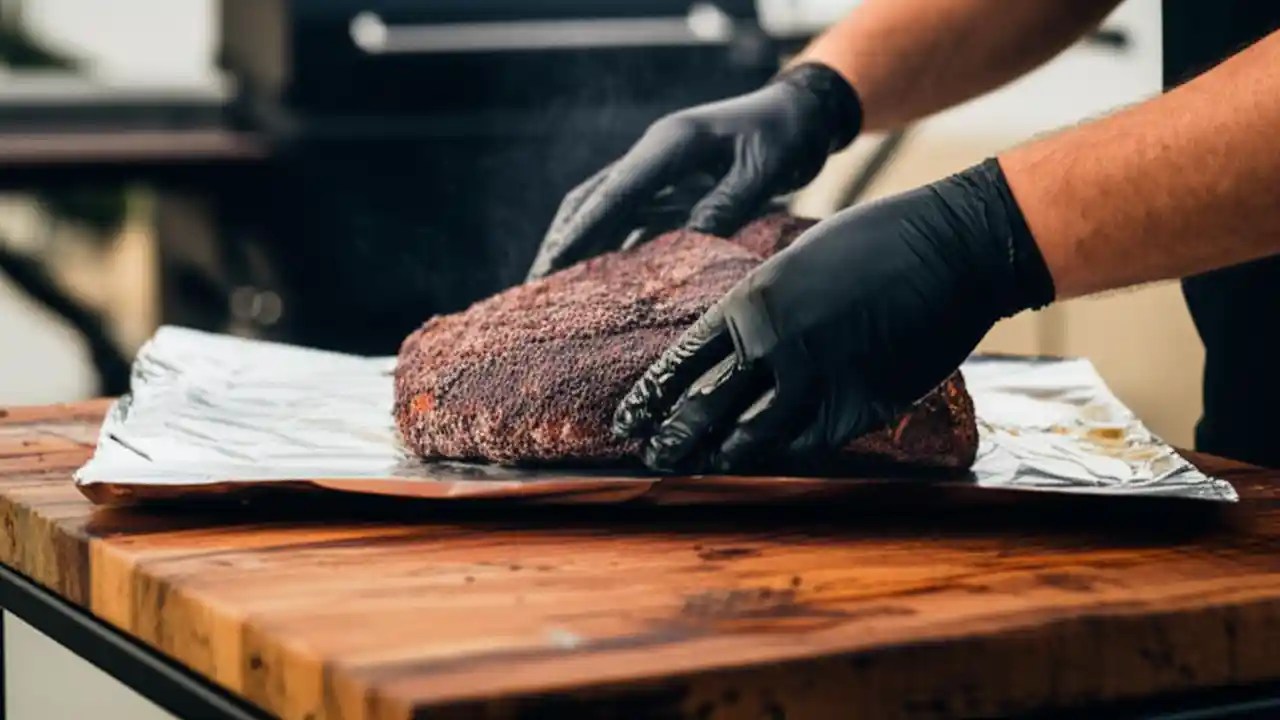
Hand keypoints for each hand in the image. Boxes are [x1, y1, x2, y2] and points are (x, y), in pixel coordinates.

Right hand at [526, 63, 861, 280]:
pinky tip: (600, 279)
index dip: (581, 233)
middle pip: (593, 200)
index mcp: (669, 144)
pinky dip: (611, 246)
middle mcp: (653, 154)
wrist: (799, 115)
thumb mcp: (762, 172)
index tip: (552, 267)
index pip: (614, 193)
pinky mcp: (669, 185)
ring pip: (605, 209)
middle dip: (563, 242)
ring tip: (555, 289)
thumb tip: (689, 244)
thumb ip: (725, 206)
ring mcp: (658, 168)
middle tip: (537, 287)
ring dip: (580, 246)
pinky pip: (631, 218)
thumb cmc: (783, 136)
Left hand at [611, 159, 1056, 472]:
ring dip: (719, 456)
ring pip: (752, 436)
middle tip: (651, 457)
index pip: (683, 361)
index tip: (628, 419)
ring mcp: (817, 379)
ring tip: (698, 467)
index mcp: (751, 302)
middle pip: (705, 407)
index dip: (652, 395)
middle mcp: (774, 345)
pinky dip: (780, 454)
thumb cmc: (874, 243)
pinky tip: (762, 462)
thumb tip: (734, 343)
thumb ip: (761, 308)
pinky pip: (808, 443)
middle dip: (673, 437)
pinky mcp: (859, 406)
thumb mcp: (795, 262)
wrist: (949, 249)